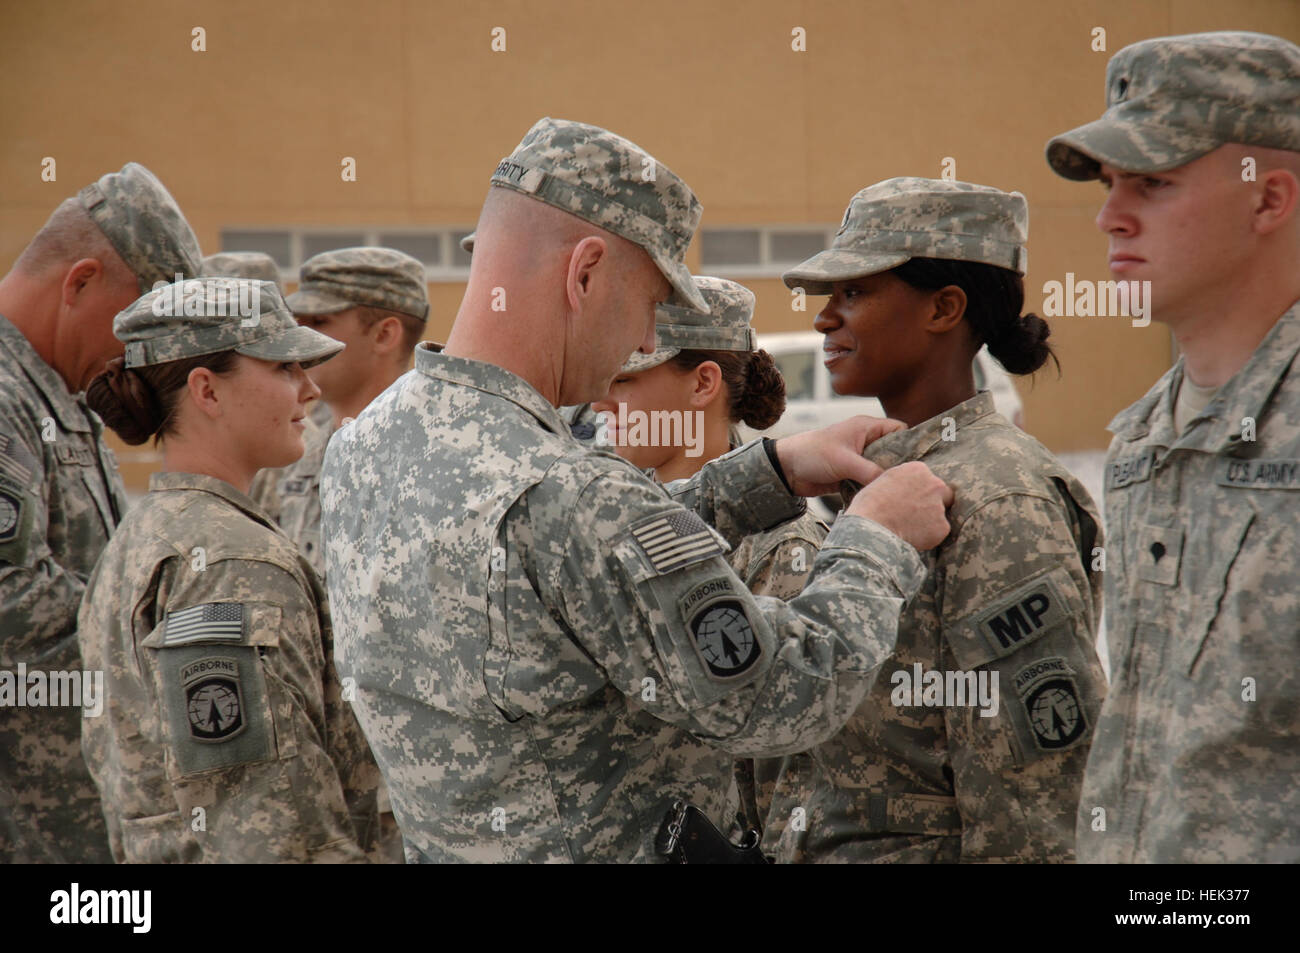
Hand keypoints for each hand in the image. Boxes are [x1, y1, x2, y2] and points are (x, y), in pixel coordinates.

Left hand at [773, 416, 906, 496]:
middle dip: (903, 466)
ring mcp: (860, 459)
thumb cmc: (812, 454)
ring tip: (905, 493)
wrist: (786, 470)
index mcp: (866, 428)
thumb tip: (893, 484)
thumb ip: (870, 471)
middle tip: (915, 481)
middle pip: (895, 452)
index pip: (899, 430)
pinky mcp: (853, 475)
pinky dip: (876, 489)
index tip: (923, 460)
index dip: (912, 443)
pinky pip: (871, 482)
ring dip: (888, 480)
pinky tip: (886, 500)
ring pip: (884, 469)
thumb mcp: (844, 460)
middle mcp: (866, 442)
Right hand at [846, 461, 953, 550]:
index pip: (927, 479)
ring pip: (939, 515)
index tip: (908, 501)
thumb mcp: (881, 482)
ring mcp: (939, 506)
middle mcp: (934, 484)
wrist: (871, 528)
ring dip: (929, 522)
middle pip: (943, 494)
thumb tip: (903, 490)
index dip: (918, 491)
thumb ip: (900, 482)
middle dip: (932, 503)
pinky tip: (910, 538)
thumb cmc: (868, 506)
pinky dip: (928, 538)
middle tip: (914, 515)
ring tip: (906, 529)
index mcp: (918, 469)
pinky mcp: (942, 527)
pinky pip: (938, 533)